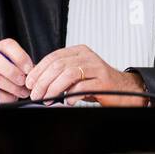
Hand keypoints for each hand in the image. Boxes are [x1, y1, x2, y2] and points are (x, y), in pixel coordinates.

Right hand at [0, 38, 33, 103]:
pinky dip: (5, 96)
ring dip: (12, 87)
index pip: (8, 45)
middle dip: (14, 72)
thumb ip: (24, 67)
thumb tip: (34, 72)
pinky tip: (11, 96)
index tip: (29, 69)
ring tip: (22, 91)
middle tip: (23, 81)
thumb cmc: (7, 76)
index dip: (20, 57)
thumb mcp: (15, 67)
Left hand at [25, 45, 147, 106]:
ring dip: (54, 88)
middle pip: (59, 65)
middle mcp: (88, 56)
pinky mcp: (103, 81)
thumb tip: (36, 82)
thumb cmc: (98, 84)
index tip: (30, 83)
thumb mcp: (77, 75)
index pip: (53, 57)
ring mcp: (97, 67)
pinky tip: (67, 102)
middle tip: (36, 95)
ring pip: (69, 74)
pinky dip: (71, 95)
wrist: (125, 90)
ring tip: (47, 99)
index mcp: (79, 51)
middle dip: (43, 81)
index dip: (39, 70)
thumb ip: (60, 74)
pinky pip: (83, 86)